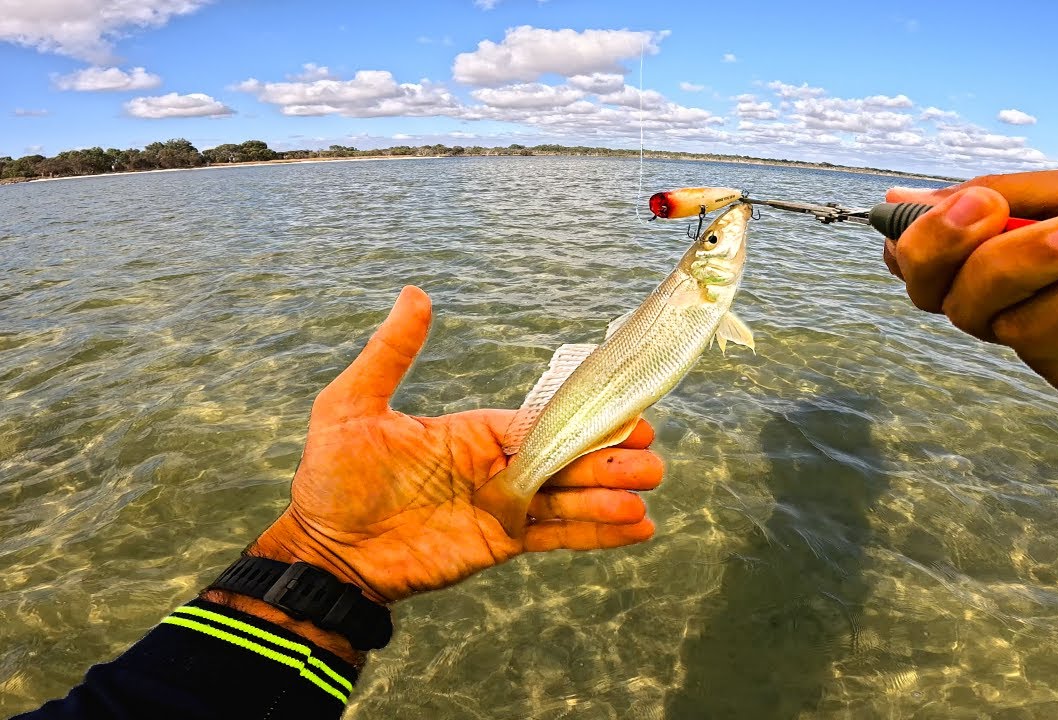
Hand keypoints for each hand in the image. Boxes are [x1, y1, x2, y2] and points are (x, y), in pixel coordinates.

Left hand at [247, 286, 661, 604]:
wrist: (323, 550)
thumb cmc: (332, 477)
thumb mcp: (352, 405)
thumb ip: (390, 353)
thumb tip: (415, 293)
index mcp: (473, 432)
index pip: (542, 420)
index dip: (584, 418)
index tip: (626, 412)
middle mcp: (496, 468)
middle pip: (566, 458)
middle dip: (609, 457)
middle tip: (650, 460)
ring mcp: (502, 509)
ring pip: (569, 498)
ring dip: (610, 497)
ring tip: (647, 496)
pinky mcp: (499, 546)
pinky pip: (557, 537)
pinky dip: (597, 535)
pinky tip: (637, 529)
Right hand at [881, 162, 1057, 420]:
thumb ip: (1016, 199)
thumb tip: (913, 200)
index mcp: (1023, 240)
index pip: (933, 249)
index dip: (921, 233)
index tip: (963, 205)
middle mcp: (1024, 292)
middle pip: (936, 288)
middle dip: (949, 246)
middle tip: (991, 212)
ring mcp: (1048, 336)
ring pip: (983, 310)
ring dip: (1041, 259)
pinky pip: (1044, 336)